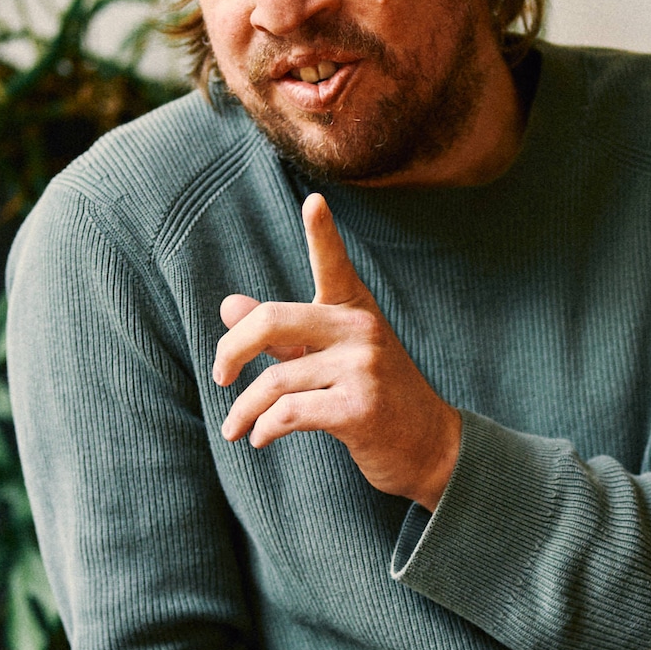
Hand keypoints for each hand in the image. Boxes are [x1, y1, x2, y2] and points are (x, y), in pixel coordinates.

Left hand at [213, 194, 464, 508]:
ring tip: (235, 428)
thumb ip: (280, 335)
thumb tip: (228, 305)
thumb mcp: (329, 359)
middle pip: (272, 322)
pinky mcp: (360, 409)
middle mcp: (360, 331)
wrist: (430, 448)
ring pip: (275, 383)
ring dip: (244, 411)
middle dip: (232, 351)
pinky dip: (264, 430)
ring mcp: (363, 368)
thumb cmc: (374, 398)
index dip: (322, 232)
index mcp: (354, 311)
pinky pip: (289, 413)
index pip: (334, 264)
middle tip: (219, 376)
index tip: (313, 202)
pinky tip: (260, 440)